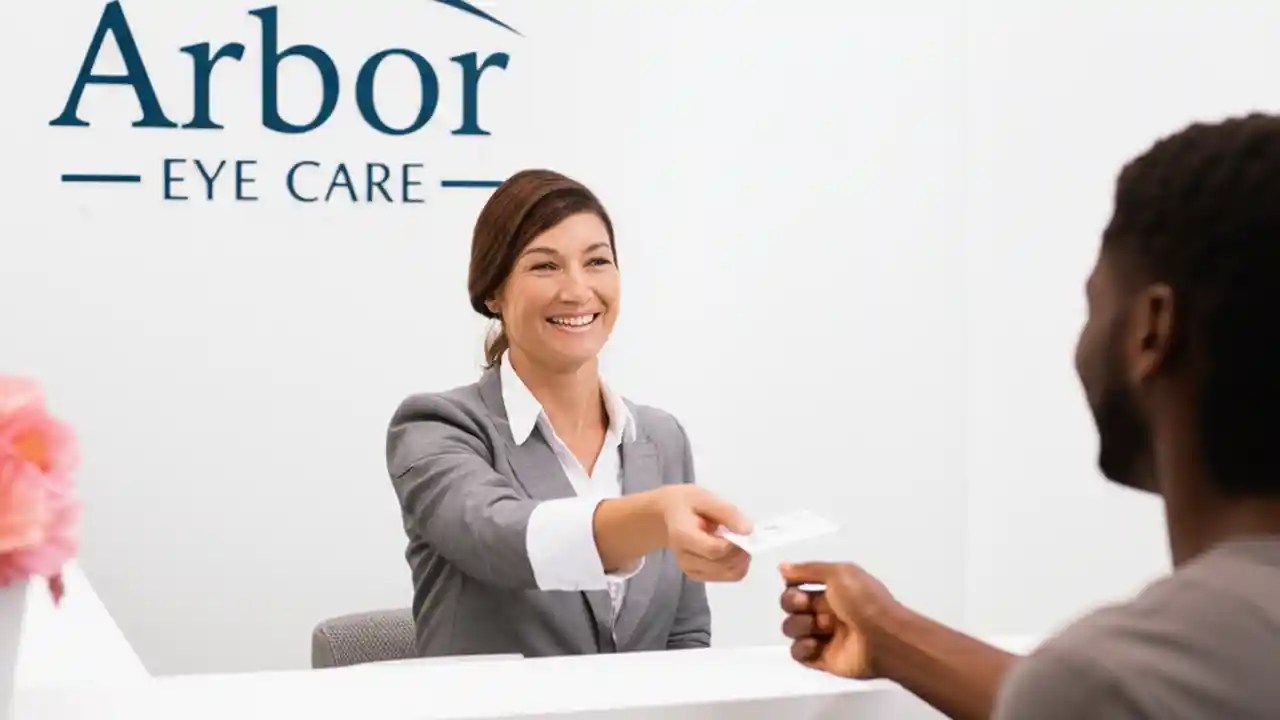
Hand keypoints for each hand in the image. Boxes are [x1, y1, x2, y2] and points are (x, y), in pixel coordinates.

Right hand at [657, 485, 752, 581]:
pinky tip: (732, 550)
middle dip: (741, 551)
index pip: (714, 550)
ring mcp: (689, 570)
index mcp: (682, 536)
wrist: (668, 515)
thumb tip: (748, 531)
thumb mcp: (705, 498)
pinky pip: (727, 577)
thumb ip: (727, 513)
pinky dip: (737, 564)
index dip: (734, 544)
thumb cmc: (687, 504)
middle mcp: (683, 558)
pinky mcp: (697, 575)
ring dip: (741, 559)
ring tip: (737, 540)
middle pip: (722, 564)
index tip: (744, 531)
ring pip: (728, 573)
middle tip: (744, 534)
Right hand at [779, 562, 898, 678]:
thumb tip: (782, 568)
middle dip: (793, 603)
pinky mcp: (821, 658)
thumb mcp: (840, 572)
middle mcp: (826, 611)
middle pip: (790, 606)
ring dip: (800, 625)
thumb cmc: (864, 601)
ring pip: (791, 628)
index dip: (793, 586)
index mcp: (833, 590)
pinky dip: (802, 648)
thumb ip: (808, 569)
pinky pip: (797, 653)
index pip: (797, 586)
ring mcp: (824, 636)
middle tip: (807, 605)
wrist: (884, 638)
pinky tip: (816, 644)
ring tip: (822, 627)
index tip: (797, 586)